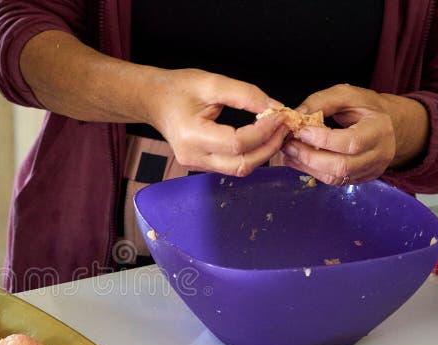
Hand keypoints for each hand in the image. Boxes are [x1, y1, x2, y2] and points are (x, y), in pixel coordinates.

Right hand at [146, 69, 288, 176]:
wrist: (153, 100)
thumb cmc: (177, 88)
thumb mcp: (212, 82)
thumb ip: (245, 94)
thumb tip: (274, 107)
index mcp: (192, 136)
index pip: (237, 144)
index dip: (263, 131)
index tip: (278, 114)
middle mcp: (193, 156)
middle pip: (241, 164)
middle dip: (269, 147)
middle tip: (284, 126)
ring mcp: (196, 164)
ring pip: (239, 169)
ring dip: (262, 152)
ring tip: (275, 131)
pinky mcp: (201, 165)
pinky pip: (232, 165)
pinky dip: (251, 153)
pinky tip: (260, 136)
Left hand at [279, 84, 426, 185]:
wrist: (388, 124)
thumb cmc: (365, 107)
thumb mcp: (347, 95)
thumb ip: (323, 101)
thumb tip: (296, 114)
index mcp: (379, 130)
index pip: (351, 142)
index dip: (324, 139)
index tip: (301, 131)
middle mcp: (379, 154)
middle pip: (342, 166)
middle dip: (310, 157)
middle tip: (289, 146)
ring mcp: (370, 170)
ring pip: (336, 177)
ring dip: (308, 166)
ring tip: (290, 153)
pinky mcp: (360, 179)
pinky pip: (334, 181)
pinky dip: (312, 171)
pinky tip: (298, 160)